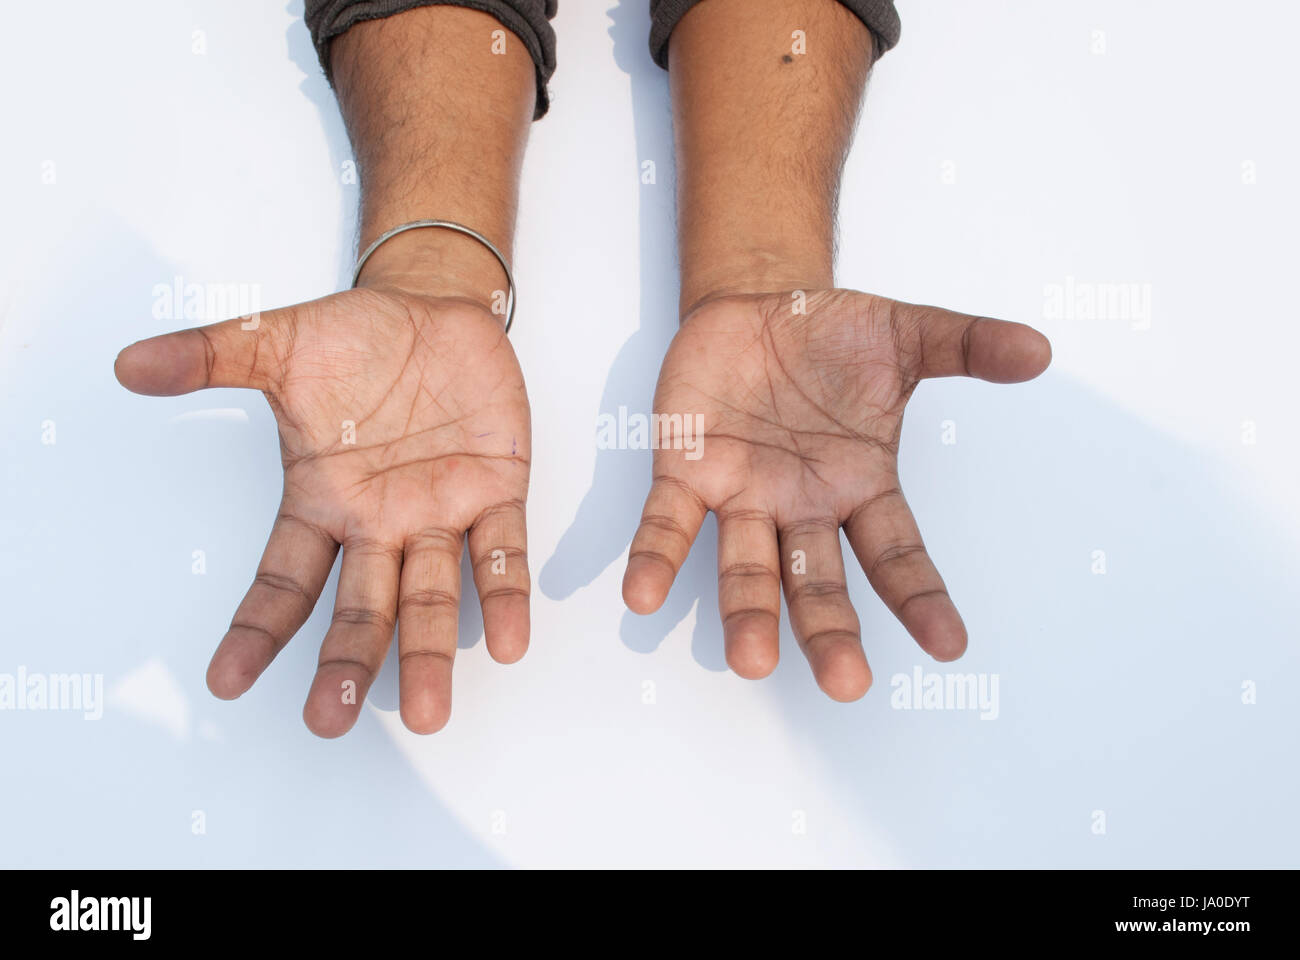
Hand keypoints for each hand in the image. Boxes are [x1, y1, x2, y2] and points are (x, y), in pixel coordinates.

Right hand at [114, 285, 530, 736]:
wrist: (436, 308)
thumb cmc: (357, 340)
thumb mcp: (277, 341)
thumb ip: (211, 357)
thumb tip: (129, 365)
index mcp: (323, 502)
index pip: (284, 580)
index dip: (256, 630)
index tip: (227, 680)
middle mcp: (379, 525)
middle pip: (359, 608)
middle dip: (345, 662)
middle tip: (327, 719)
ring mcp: (438, 515)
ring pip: (430, 597)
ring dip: (427, 653)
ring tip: (426, 712)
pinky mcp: (497, 493)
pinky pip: (501, 553)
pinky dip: (505, 596)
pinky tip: (509, 642)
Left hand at [622, 290, 1049, 699]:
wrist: (757, 306)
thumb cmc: (832, 337)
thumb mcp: (907, 335)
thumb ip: (967, 346)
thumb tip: (1039, 350)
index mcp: (861, 486)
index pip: (897, 554)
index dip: (921, 598)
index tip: (950, 645)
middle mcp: (803, 506)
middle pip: (819, 580)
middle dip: (831, 630)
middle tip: (846, 684)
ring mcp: (744, 496)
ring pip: (746, 566)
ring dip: (748, 613)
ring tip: (751, 661)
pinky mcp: (687, 472)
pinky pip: (668, 523)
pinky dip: (657, 559)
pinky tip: (642, 597)